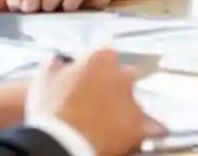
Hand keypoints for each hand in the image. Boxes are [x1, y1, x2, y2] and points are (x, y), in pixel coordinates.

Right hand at [28, 49, 155, 155]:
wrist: (60, 141)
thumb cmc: (49, 108)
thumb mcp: (44, 78)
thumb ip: (56, 65)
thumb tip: (59, 61)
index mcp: (101, 58)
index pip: (105, 57)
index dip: (94, 70)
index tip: (86, 80)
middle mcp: (123, 74)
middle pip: (124, 76)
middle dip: (113, 87)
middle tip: (97, 103)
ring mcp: (133, 100)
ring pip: (135, 102)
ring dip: (125, 110)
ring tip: (109, 125)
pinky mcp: (140, 126)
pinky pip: (153, 127)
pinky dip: (148, 130)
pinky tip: (140, 135)